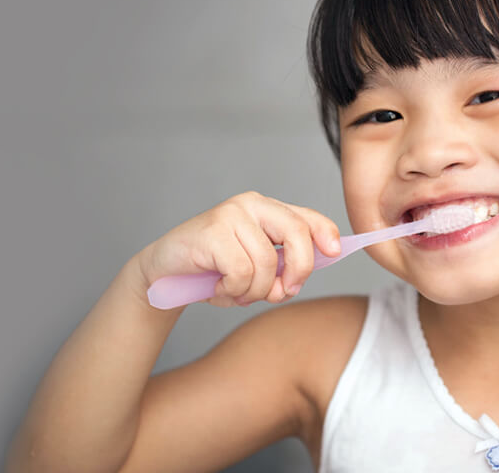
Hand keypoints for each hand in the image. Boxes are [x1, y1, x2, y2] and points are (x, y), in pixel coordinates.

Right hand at [131, 191, 341, 307]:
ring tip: (235, 292)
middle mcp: (251, 205)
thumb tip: (296, 281)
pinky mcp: (213, 231)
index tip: (334, 252)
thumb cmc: (212, 272)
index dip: (325, 233)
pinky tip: (218, 289)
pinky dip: (233, 291)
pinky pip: (241, 272)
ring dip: (254, 291)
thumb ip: (279, 270)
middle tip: (282, 293)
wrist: (164, 274)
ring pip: (266, 264)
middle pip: (296, 234)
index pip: (306, 217)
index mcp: (266, 210)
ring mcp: (230, 214)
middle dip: (298, 271)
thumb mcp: (253, 271)